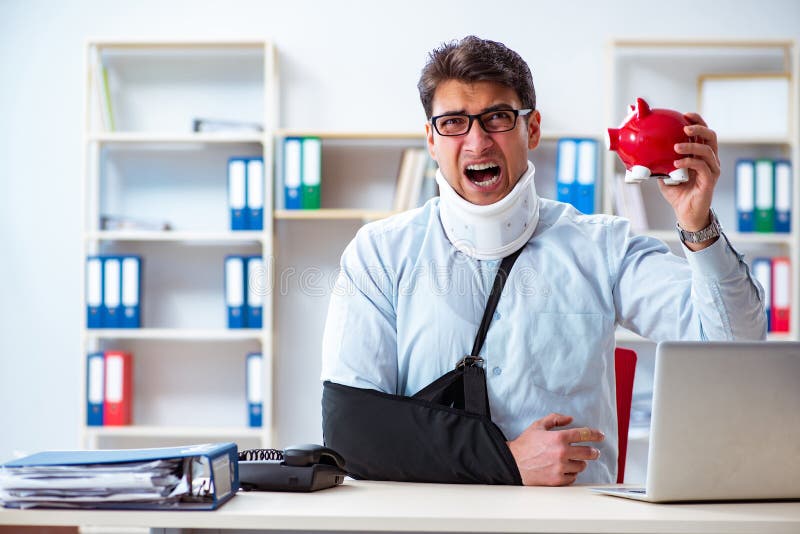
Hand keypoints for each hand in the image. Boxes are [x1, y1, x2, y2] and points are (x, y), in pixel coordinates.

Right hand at [506, 413, 604, 485]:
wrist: (513, 463)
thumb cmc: (525, 444)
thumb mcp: (538, 426)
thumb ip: (555, 419)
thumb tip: (570, 419)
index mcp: (558, 437)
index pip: (584, 434)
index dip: (595, 434)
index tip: (600, 436)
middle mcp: (562, 452)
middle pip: (588, 452)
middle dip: (594, 451)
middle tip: (594, 452)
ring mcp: (560, 467)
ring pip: (582, 466)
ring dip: (580, 462)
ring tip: (574, 461)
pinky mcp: (557, 479)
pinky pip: (573, 477)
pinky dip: (571, 473)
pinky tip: (566, 469)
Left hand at [658, 113, 720, 249]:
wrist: (685, 212)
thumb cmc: (677, 192)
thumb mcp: (664, 173)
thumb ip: (659, 161)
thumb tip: (641, 150)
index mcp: (701, 154)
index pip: (704, 133)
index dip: (698, 121)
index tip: (685, 115)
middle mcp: (710, 159)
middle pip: (712, 136)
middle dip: (699, 128)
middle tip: (684, 127)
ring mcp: (712, 170)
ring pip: (707, 150)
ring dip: (691, 146)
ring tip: (676, 147)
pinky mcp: (710, 180)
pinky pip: (702, 166)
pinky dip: (689, 162)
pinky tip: (677, 163)